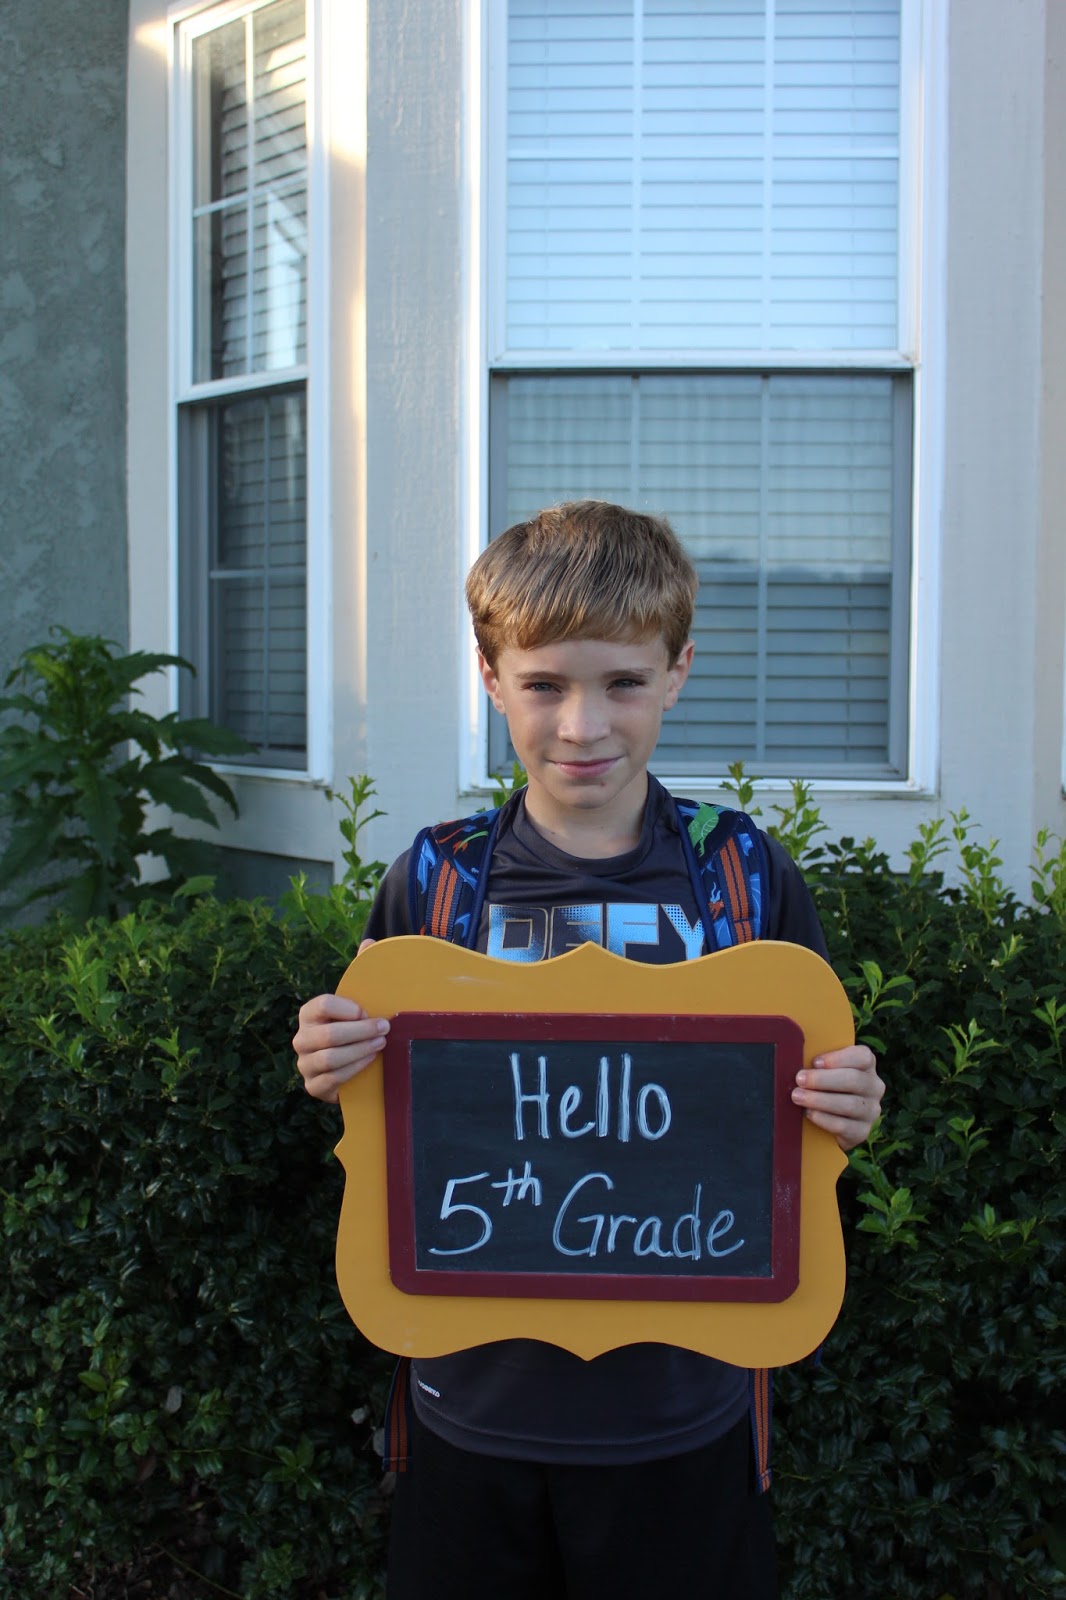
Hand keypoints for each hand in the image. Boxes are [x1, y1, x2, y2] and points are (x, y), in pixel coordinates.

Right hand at [293, 939, 388, 1103]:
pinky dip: (353, 1070)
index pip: (321, 1005)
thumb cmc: (354, 1029)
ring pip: (329, 1059)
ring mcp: (305, 1064)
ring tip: (381, 1044)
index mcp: (308, 1014)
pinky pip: (331, 1080)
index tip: (366, 1010)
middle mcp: (301, 1039)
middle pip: (327, 1035)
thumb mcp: (357, 1004)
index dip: (345, 1008)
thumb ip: (361, 973)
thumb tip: (369, 942)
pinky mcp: (314, 1087)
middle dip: (360, 1032)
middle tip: (384, 1028)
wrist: (350, 1066)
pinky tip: (370, 1061)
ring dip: (359, 1050)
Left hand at [791, 1044, 883, 1151]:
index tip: (815, 1062)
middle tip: (799, 1079)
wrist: (832, 1120)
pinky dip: (824, 1119)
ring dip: (820, 1100)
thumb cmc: (826, 1087)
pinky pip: (844, 1126)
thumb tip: (797, 1056)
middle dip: (822, 1079)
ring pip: (850, 1104)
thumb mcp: (826, 1070)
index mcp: (866, 1066)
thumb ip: (819, 1063)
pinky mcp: (862, 1132)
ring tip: (798, 1096)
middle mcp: (874, 1087)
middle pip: (854, 1080)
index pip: (862, 1057)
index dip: (838, 1058)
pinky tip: (810, 1113)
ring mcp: (870, 1111)